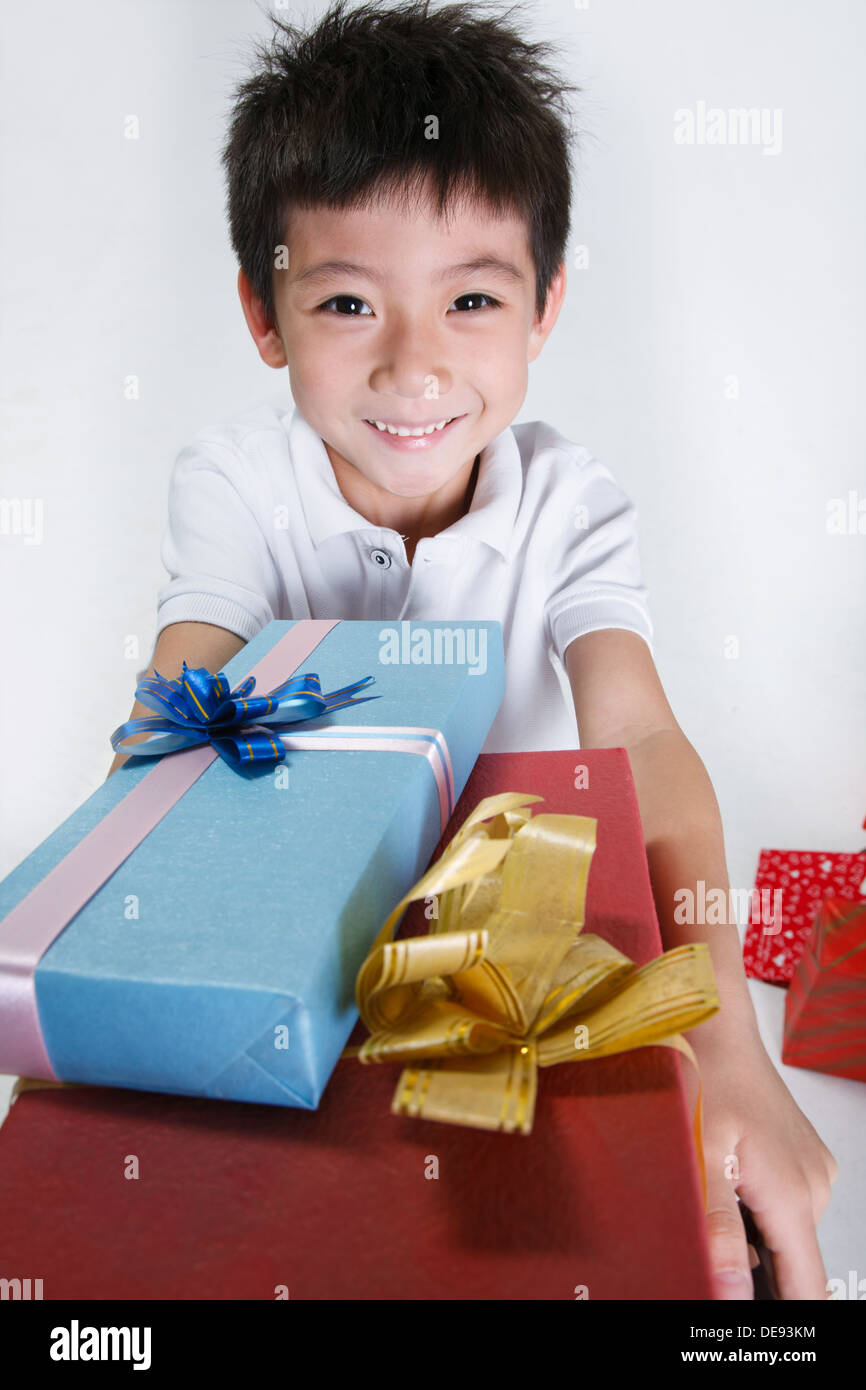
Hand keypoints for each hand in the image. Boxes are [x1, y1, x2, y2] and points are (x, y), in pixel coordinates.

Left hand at [683, 1014, 838, 1299]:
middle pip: (792, 1264)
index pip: (807, 1288)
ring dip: (752, 1236)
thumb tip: (731, 1291)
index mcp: (792, 1196)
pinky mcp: (805, 1161)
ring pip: (785, 1235)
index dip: (785, 1316)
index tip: (751, 1323)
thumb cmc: (706, 1080)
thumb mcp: (701, 1155)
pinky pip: (786, 1206)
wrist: (718, 1030)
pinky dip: (758, 1210)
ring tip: (714, 1202)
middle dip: (754, 1273)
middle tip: (710, 1256)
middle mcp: (814, 1188)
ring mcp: (813, 1173)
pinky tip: (728, 1183)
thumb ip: (716, 1226)